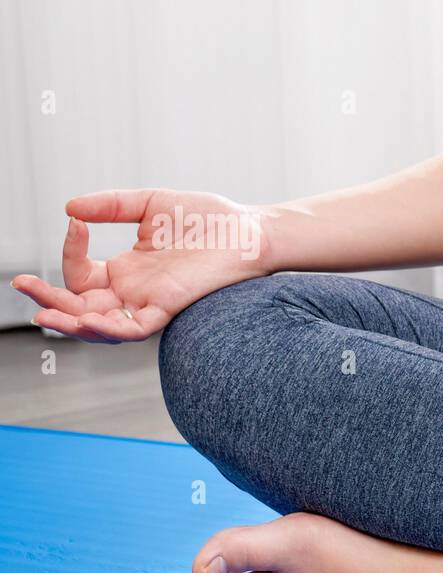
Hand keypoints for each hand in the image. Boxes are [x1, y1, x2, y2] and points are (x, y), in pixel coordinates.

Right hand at [12, 189, 273, 342]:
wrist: (250, 230)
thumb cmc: (209, 219)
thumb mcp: (151, 203)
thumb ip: (110, 206)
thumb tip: (68, 209)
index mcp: (127, 270)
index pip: (80, 275)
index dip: (70, 252)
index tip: (75, 223)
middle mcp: (135, 291)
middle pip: (81, 308)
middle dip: (49, 302)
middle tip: (22, 285)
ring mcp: (151, 302)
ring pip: (102, 326)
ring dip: (72, 323)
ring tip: (45, 315)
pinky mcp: (171, 307)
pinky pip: (136, 328)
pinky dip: (110, 328)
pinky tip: (88, 318)